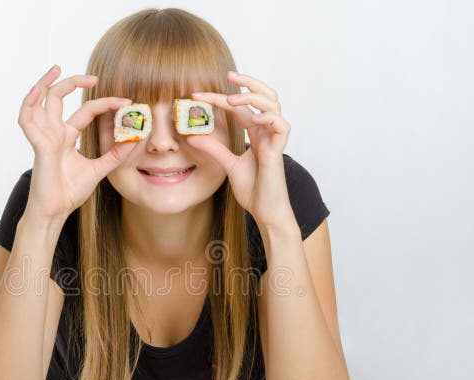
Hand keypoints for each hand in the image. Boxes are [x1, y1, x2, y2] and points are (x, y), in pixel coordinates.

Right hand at [17, 65, 136, 221]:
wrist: (55, 212)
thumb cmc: (69, 193)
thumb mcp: (99, 170)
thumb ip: (114, 155)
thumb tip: (135, 139)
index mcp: (67, 137)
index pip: (86, 111)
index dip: (105, 104)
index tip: (126, 101)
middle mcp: (54, 133)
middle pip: (59, 97)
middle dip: (74, 82)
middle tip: (95, 78)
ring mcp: (44, 137)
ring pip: (38, 101)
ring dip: (44, 83)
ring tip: (55, 69)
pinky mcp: (39, 145)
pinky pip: (27, 119)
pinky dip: (29, 103)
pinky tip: (38, 91)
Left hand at [188, 71, 296, 229]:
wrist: (265, 210)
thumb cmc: (253, 189)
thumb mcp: (227, 164)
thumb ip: (213, 148)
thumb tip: (192, 136)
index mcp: (255, 132)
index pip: (238, 107)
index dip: (218, 98)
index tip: (196, 95)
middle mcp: (266, 131)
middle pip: (263, 95)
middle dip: (247, 82)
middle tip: (228, 75)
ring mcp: (274, 138)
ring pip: (272, 104)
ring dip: (252, 96)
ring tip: (232, 98)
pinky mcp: (279, 150)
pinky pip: (281, 125)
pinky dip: (268, 117)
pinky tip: (253, 118)